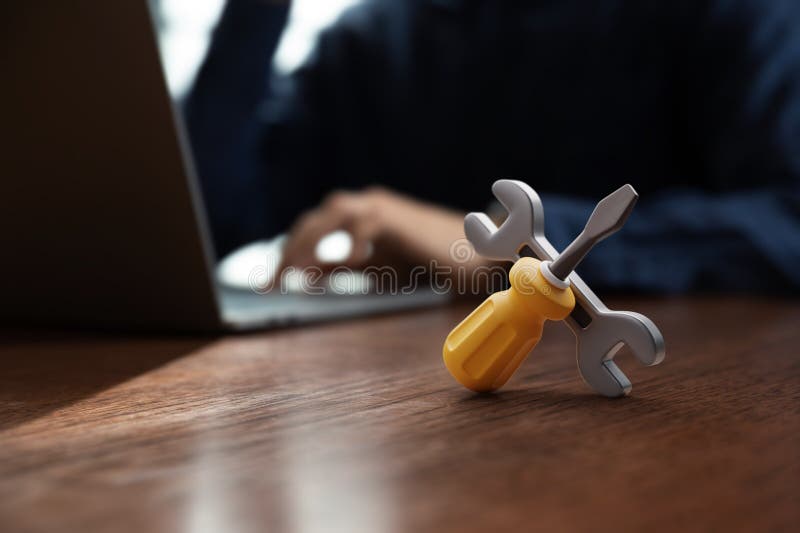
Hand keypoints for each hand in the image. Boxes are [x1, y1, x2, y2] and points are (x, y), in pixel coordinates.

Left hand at [279, 186, 489, 277]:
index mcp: (358, 215)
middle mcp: (366, 204)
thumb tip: (302, 275)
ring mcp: (382, 207)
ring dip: (310, 241)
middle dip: (290, 249)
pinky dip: (350, 243)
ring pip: (333, 213)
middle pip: (315, 219)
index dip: (289, 252)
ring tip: (292, 272)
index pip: (313, 228)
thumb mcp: (374, 268)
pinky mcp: (398, 217)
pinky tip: (342, 264)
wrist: (472, 253)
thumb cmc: (425, 260)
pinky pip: (365, 224)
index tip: (271, 283)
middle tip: (271, 284)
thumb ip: (340, 268)